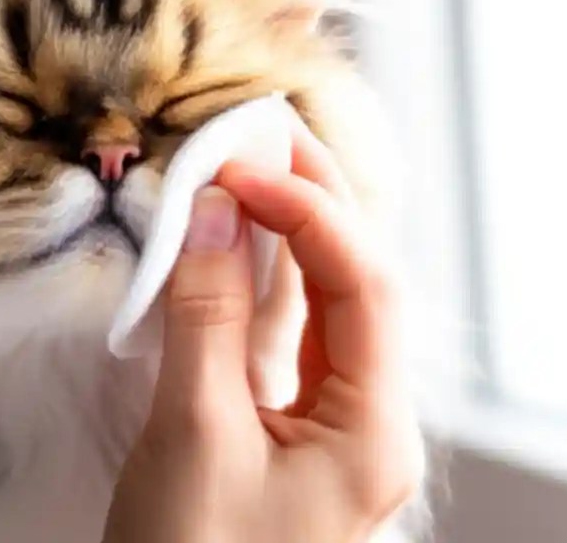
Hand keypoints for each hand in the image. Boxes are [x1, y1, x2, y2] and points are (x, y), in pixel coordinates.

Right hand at [103, 123, 422, 542]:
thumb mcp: (192, 434)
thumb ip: (205, 317)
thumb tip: (211, 209)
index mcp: (374, 431)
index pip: (365, 288)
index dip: (311, 213)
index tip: (244, 168)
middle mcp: (368, 423)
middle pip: (358, 287)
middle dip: (318, 205)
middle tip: (268, 132)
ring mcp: (329, 428)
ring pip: (323, 308)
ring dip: (288, 236)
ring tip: (252, 164)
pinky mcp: (284, 432)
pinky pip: (286, 340)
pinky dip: (258, 285)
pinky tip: (232, 240)